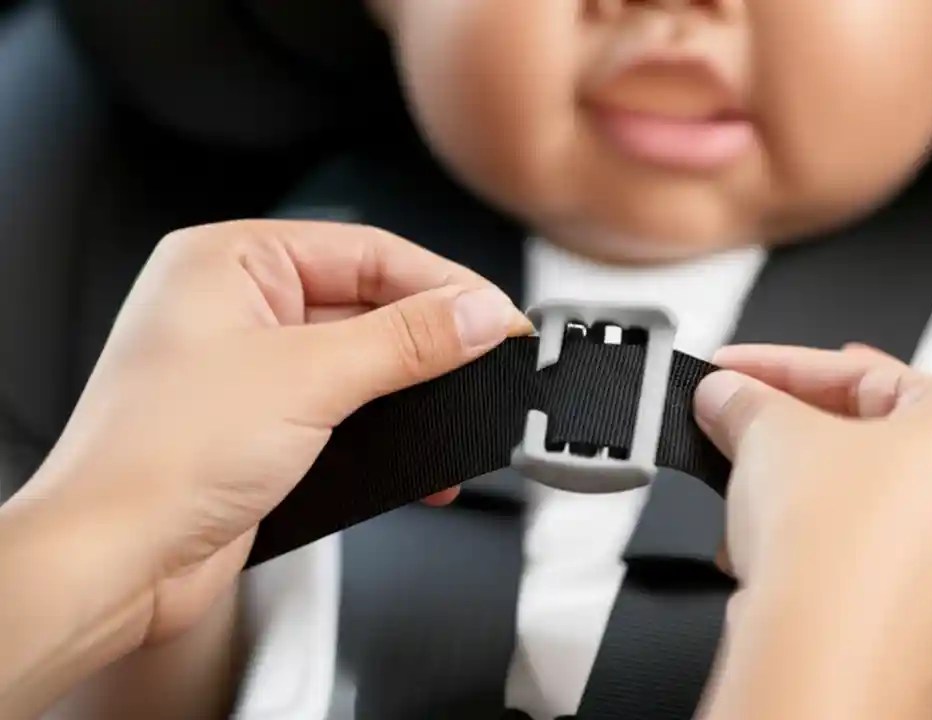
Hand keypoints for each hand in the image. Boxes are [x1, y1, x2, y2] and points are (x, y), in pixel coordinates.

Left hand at [20, 220, 529, 644]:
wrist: (112, 564)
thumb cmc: (159, 459)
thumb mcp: (309, 380)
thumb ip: (408, 340)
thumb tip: (479, 312)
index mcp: (230, 260)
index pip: (367, 251)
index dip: (443, 283)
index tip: (499, 316)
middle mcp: (238, 306)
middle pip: (370, 305)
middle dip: (433, 342)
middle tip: (491, 362)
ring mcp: (251, 368)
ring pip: (365, 363)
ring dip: (416, 394)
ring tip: (460, 417)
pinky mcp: (264, 425)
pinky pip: (348, 411)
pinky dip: (390, 432)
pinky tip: (423, 461)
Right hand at [694, 344, 931, 719]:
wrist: (828, 669)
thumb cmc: (829, 550)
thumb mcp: (770, 435)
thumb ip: (747, 399)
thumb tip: (730, 395)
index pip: (864, 376)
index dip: (780, 368)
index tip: (735, 373)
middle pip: (877, 443)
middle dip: (793, 435)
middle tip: (737, 426)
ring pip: (876, 508)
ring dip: (804, 496)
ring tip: (746, 494)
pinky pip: (879, 565)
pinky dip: (826, 550)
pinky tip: (772, 554)